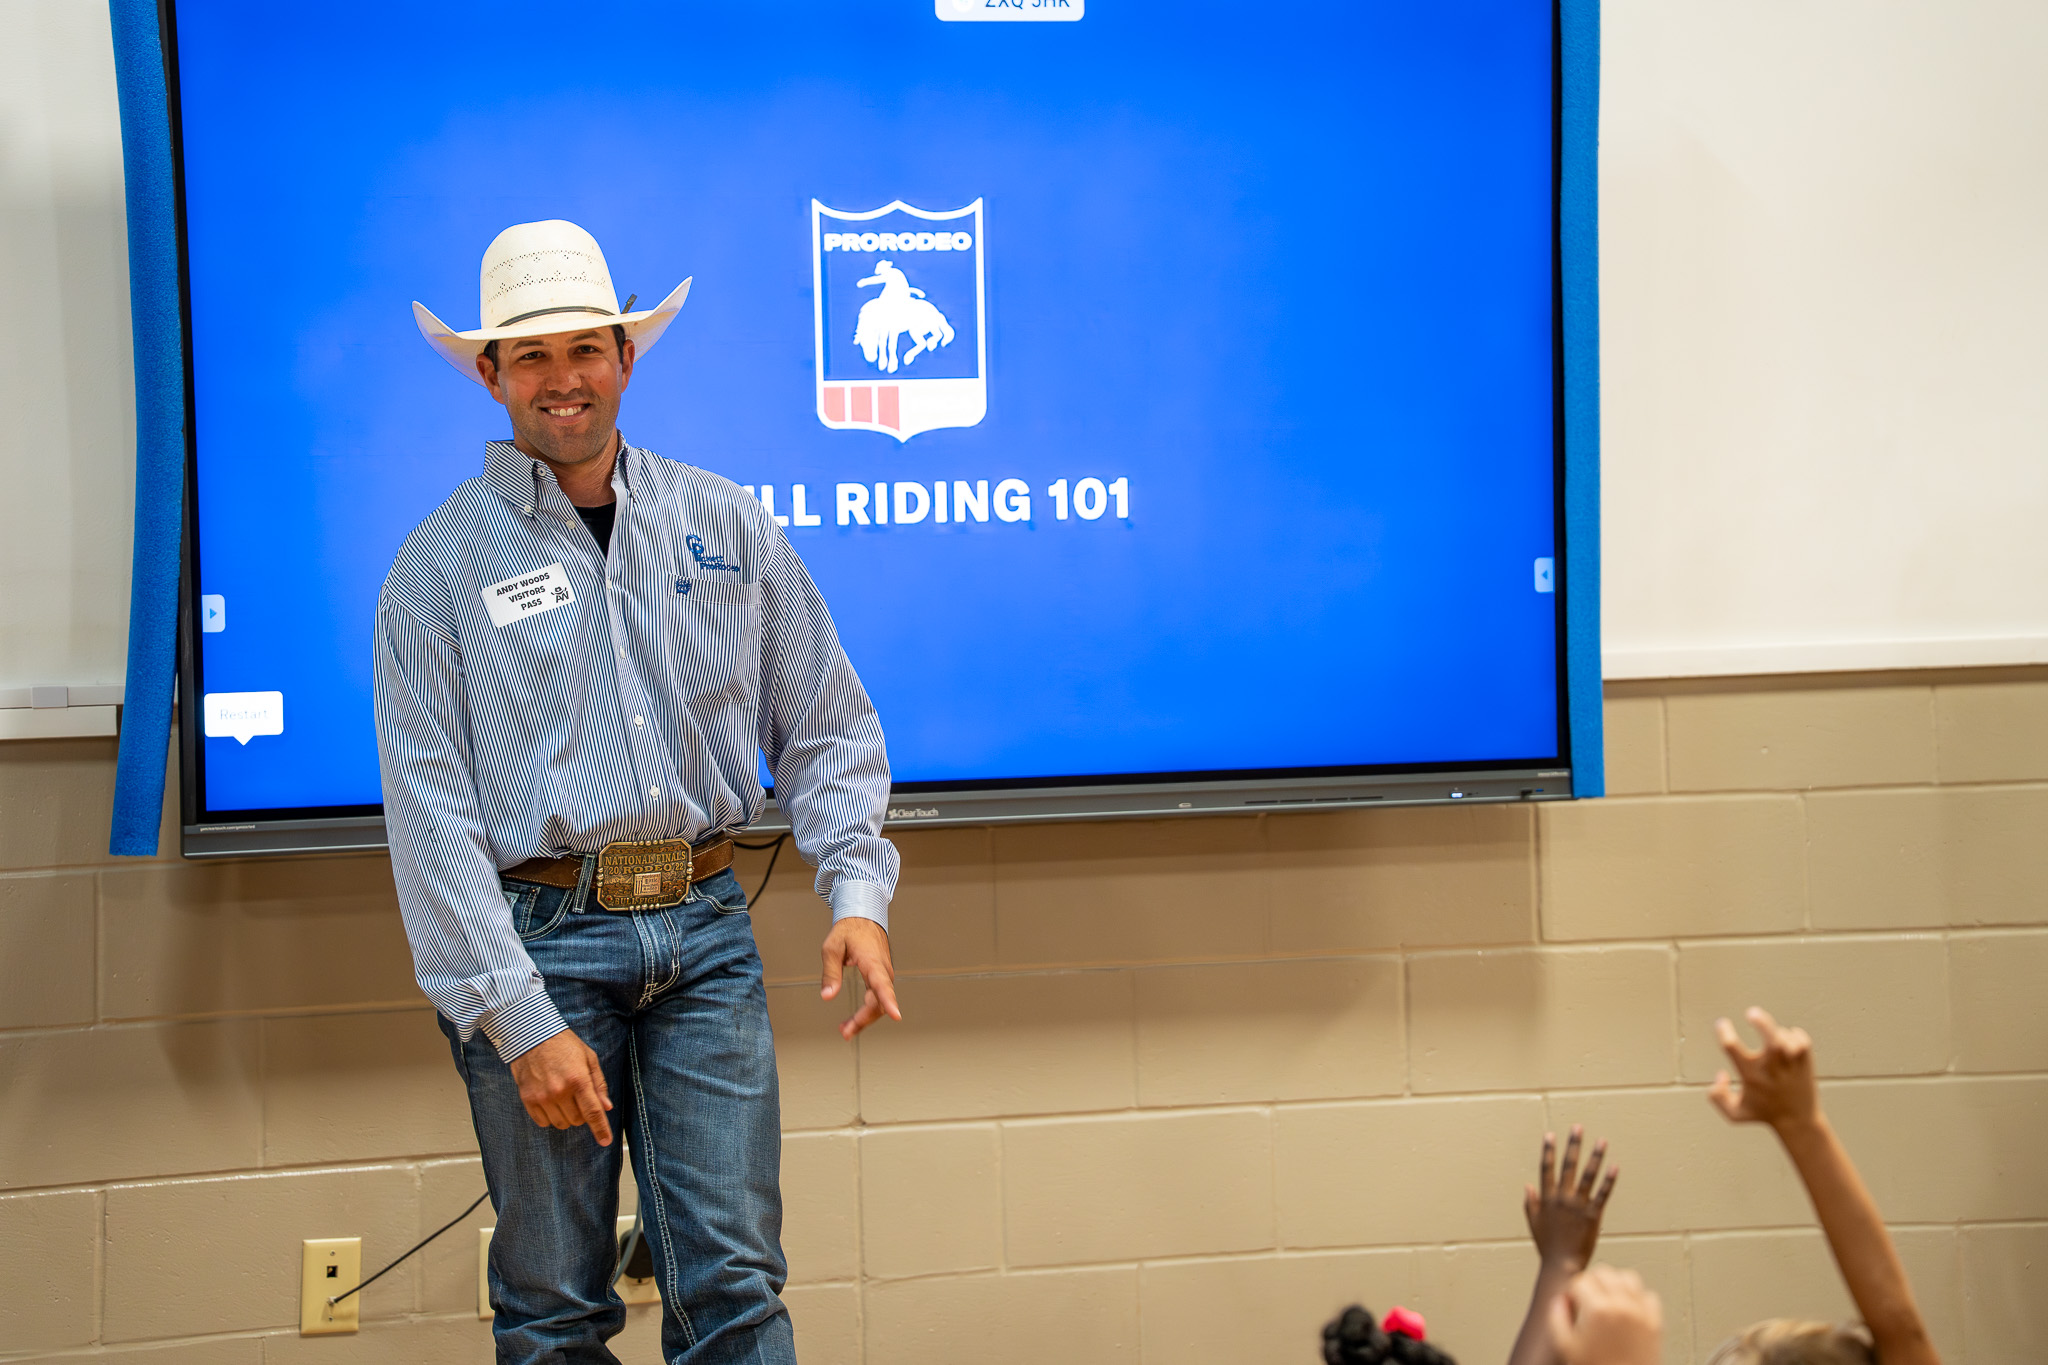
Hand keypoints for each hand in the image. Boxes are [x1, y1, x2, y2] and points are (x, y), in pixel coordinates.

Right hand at [507, 1027, 612, 1144]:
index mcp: (578, 1079)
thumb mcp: (589, 1058)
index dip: (601, 1129)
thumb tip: (607, 1107)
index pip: (592, 1112)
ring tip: (563, 1097)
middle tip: (578, 1097)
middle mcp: (560, 1091)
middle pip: (577, 1120)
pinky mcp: (528, 1099)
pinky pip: (543, 1122)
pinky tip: (550, 1101)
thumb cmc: (564, 1045)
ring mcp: (542, 1096)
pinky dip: (550, 1117)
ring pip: (561, 1123)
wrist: (531, 1036)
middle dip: (582, 1114)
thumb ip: (599, 1084)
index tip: (605, 1141)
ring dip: (566, 1116)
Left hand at [821, 917, 900, 1039]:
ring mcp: (884, 975)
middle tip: (845, 1031)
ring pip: (878, 1003)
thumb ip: (830, 973)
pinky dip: (867, 1011)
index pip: (882, 984)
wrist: (864, 918)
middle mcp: (882, 970)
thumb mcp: (832, 948)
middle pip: (878, 1001)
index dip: (889, 1000)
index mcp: (871, 961)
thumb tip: (827, 996)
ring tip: (846, 1029)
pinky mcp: (881, 977)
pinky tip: (855, 1019)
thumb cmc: (849, 930)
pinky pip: (878, 998)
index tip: (896, 1015)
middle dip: (863, 1019)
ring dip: (864, 1018)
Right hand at [1525, 1125, 1617, 1272]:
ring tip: (1601, 1141)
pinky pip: (1603, 1194)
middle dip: (1573, 1145)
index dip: (1548, 1151)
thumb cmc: (1547, 1246)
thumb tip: (1528, 1185)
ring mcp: (1578, 1206)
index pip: (1546, 1169)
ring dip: (1595, 1156)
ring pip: (1588, 1175)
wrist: (1562, 1265)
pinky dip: (1609, 1180)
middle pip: (1568, 1166)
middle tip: (1578, 1128)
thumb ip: (1531, 1203)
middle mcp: (1562, 1198)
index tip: (1550, 1135)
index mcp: (1547, 1199)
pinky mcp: (1593, 1215)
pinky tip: (1614, 1166)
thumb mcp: (1534, 1223)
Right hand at [1549, 1265, 1662, 1364]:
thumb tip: (1560, 1301)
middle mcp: (1621, 1305)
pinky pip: (1649, 1296)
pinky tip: (1628, 1308)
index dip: (1572, 1290)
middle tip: (1586, 1297)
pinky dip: (1638, 1297)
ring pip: (1629, 1278)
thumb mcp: (1565, 1347)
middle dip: (1592, 1281)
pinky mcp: (1655, 1323)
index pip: (1581, 1280)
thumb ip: (1557, 1317)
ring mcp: (1641, 1313)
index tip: (1571, 1301)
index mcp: (1597, 1309)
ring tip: (1607, 1297)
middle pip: (1604, 1272)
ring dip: (1616, 1283)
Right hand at [1709, 1006, 1818, 1133]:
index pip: (1733, 1049)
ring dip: (1775, 1031)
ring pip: (1785, 1037)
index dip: (1724, 1032)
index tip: (1722, 1024)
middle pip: (1770, 1039)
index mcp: (1752, 1077)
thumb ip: (1717, 1097)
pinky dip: (1793, 1034)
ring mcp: (1791, 1065)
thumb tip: (1720, 1074)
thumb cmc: (1765, 1114)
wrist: (1799, 1122)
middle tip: (1752, 1013)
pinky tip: (1787, 1041)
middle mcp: (1772, 1070)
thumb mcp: (1735, 1113)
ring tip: (1772, 1037)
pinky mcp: (1806, 1063)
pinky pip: (1800, 1039)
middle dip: (1761, 1022)